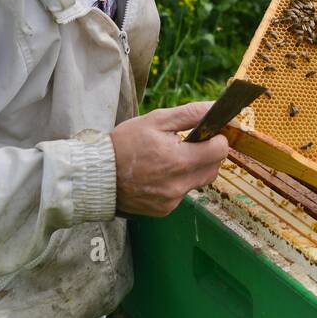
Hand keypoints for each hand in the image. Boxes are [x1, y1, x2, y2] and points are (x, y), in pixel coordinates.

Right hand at [109, 102, 228, 216]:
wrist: (96, 175)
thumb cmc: (124, 143)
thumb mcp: (156, 120)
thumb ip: (190, 114)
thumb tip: (216, 107)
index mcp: (178, 160)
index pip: (220, 150)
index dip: (217, 138)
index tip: (208, 133)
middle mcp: (178, 184)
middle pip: (214, 168)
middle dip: (208, 154)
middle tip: (189, 144)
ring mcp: (172, 200)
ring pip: (200, 182)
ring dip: (194, 169)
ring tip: (172, 159)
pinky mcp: (164, 210)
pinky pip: (183, 194)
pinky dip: (178, 183)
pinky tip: (160, 174)